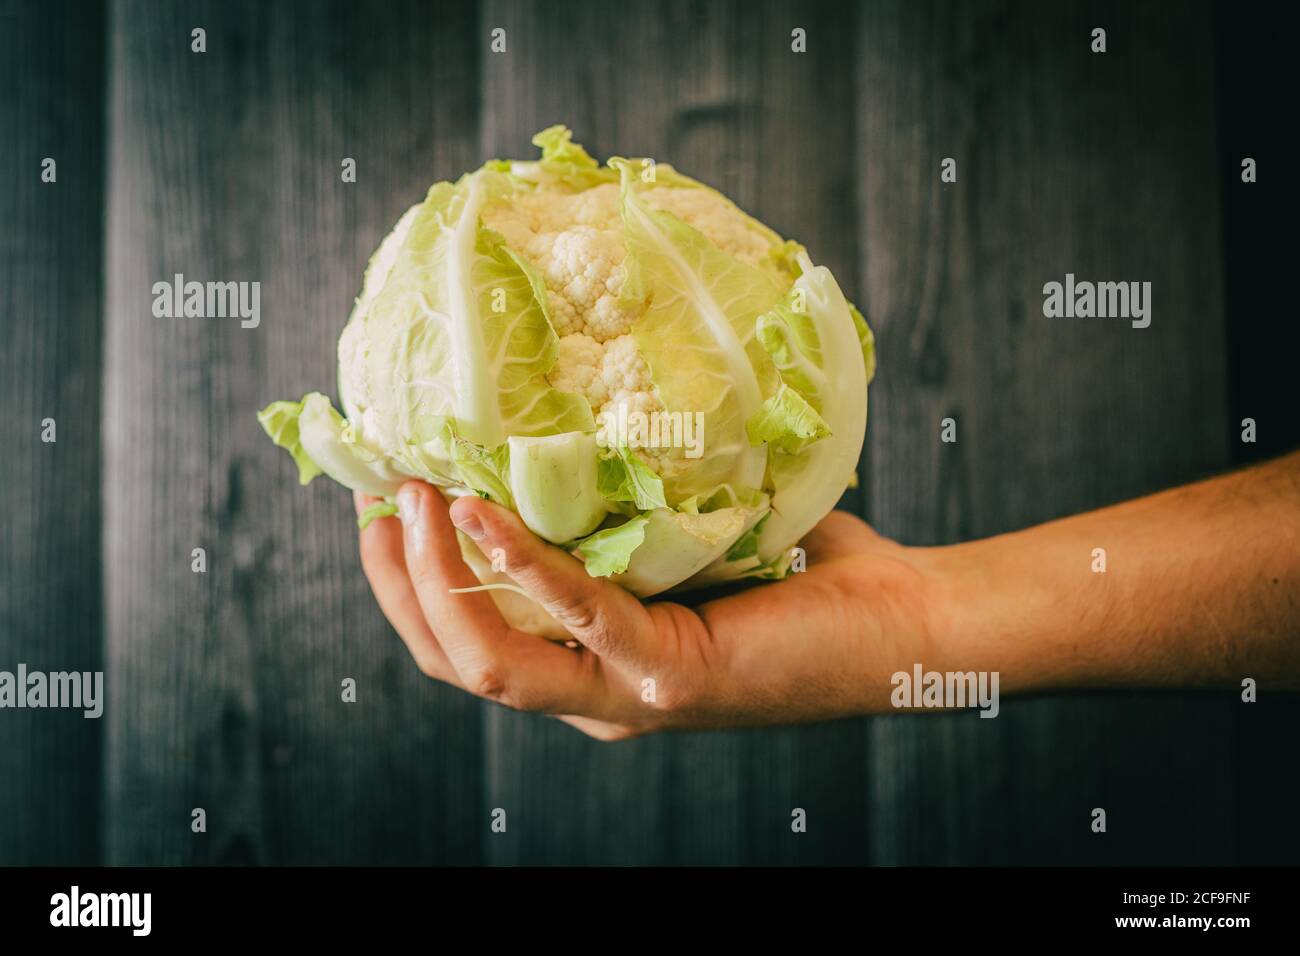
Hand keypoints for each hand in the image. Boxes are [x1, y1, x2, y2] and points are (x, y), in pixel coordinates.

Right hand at [354, 481, 940, 738]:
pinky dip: (521, 565)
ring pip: (490, 662)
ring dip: (435, 578)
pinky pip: (577, 621)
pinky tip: (481, 512)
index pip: (462, 640)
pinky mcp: (673, 678)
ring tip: (412, 497)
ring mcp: (628, 698)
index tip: (378, 498)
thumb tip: (545, 423)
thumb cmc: (792, 570)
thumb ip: (608, 514)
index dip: (403, 581)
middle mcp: (594, 695)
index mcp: (587, 666)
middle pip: (454, 659)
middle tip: (377, 494)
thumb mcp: (674, 537)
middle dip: (396, 581)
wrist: (898, 623)